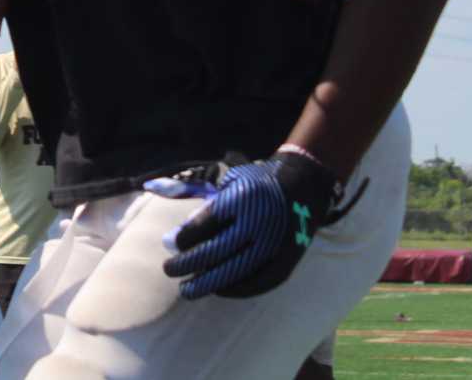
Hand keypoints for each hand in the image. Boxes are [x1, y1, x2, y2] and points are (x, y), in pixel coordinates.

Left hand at [146, 151, 359, 298]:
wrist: (303, 186)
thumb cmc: (256, 183)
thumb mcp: (229, 182)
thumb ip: (204, 206)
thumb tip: (174, 240)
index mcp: (239, 200)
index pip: (203, 226)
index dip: (183, 240)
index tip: (170, 246)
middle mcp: (256, 223)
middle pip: (214, 252)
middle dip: (187, 265)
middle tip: (169, 271)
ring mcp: (272, 245)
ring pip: (233, 272)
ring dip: (207, 283)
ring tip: (187, 289)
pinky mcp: (284, 261)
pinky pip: (257, 282)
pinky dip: (235, 289)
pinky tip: (219, 290)